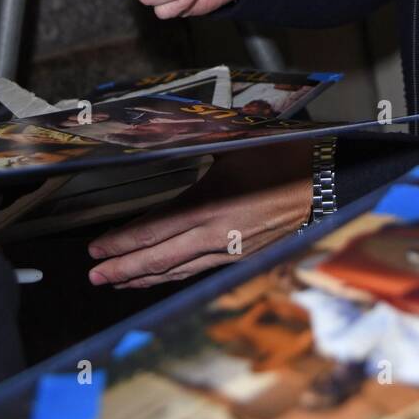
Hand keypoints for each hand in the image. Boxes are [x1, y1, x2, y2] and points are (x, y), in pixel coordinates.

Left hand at [86, 144, 312, 287]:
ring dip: (144, 279)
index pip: (153, 230)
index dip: (121, 242)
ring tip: (118, 284)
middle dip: (122, 269)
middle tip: (94, 276)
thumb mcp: (232, 143)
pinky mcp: (242, 256)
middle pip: (158, 259)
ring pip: (178, 272)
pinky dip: (174, 277)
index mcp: (209, 204)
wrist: (324, 180)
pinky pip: (199, 271)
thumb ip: (194, 142)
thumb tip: (160, 134)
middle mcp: (216, 234)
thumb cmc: (282, 156)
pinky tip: (163, 279)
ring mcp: (230, 250)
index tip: (96, 249)